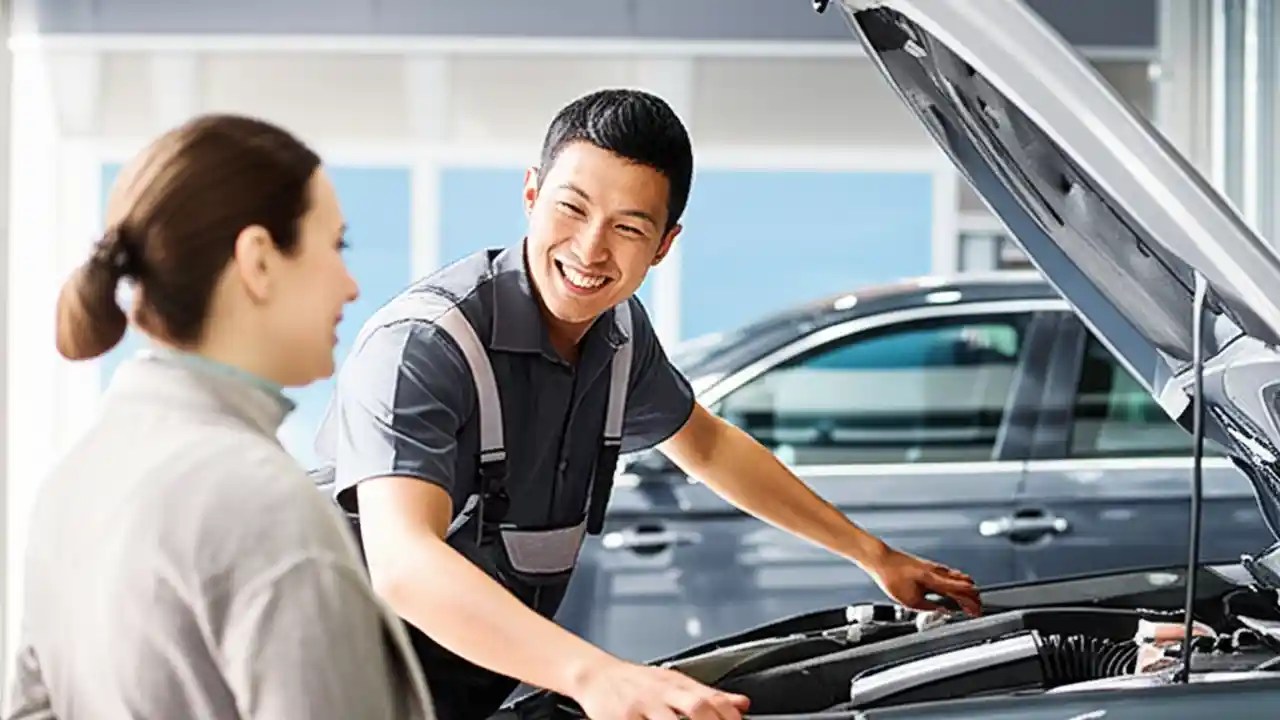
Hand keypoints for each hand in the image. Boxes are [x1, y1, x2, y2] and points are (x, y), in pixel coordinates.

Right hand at [570, 657, 749, 719]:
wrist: (597, 675)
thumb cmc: (637, 682)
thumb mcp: (674, 682)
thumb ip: (707, 695)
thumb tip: (742, 704)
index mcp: (679, 684)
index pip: (713, 698)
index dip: (731, 716)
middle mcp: (663, 693)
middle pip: (696, 707)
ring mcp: (642, 706)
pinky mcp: (623, 718)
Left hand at [865, 546, 981, 616]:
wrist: (881, 559)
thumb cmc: (892, 576)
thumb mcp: (910, 601)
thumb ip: (929, 607)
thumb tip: (942, 611)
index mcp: (935, 580)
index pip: (963, 591)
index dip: (972, 602)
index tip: (977, 611)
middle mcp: (938, 571)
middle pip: (966, 583)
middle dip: (974, 597)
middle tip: (975, 608)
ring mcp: (934, 567)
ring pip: (959, 577)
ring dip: (966, 590)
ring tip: (967, 602)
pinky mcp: (928, 566)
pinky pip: (950, 574)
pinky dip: (957, 583)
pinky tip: (953, 590)